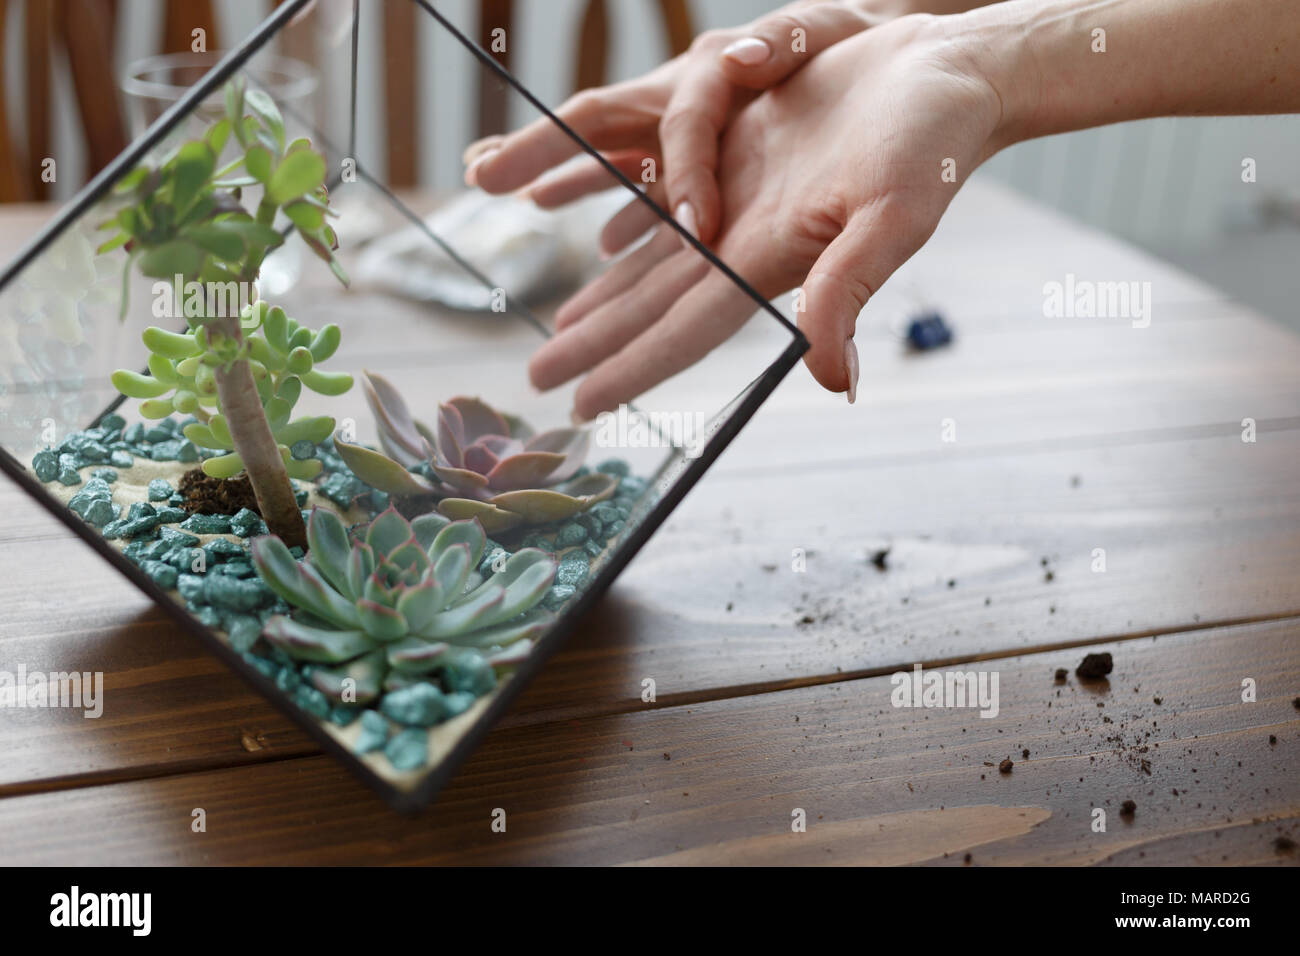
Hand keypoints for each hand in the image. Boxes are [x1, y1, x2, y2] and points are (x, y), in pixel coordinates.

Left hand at [525, 15, 1009, 416]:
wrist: (949, 75)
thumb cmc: (935, 141)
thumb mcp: (894, 214)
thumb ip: (849, 292)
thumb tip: (832, 383)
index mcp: (771, 258)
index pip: (686, 329)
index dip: (631, 368)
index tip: (579, 403)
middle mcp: (748, 239)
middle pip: (653, 305)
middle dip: (595, 343)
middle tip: (536, 377)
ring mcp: (743, 200)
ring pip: (652, 261)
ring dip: (605, 297)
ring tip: (561, 330)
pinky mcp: (743, 158)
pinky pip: (668, 202)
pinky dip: (630, 228)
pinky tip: (605, 243)